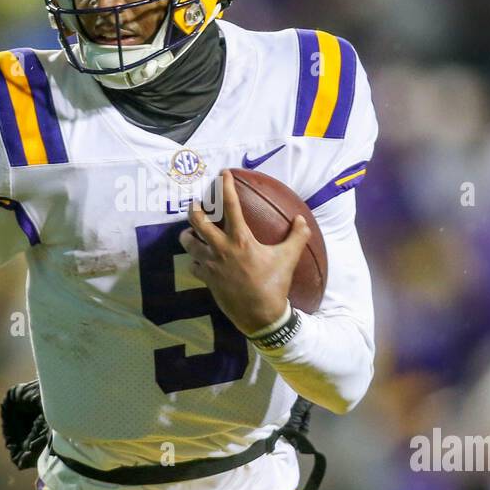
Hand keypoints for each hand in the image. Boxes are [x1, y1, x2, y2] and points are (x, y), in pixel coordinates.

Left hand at [179, 169, 311, 333]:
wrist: (260, 315)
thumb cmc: (274, 284)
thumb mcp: (288, 258)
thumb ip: (297, 236)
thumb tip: (302, 219)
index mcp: (241, 239)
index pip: (230, 205)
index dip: (225, 186)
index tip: (222, 174)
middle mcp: (221, 249)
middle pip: (197, 222)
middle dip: (193, 209)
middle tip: (196, 204)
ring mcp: (211, 265)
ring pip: (188, 243)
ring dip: (187, 235)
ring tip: (190, 232)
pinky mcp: (207, 279)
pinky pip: (193, 265)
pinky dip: (194, 260)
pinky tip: (199, 260)